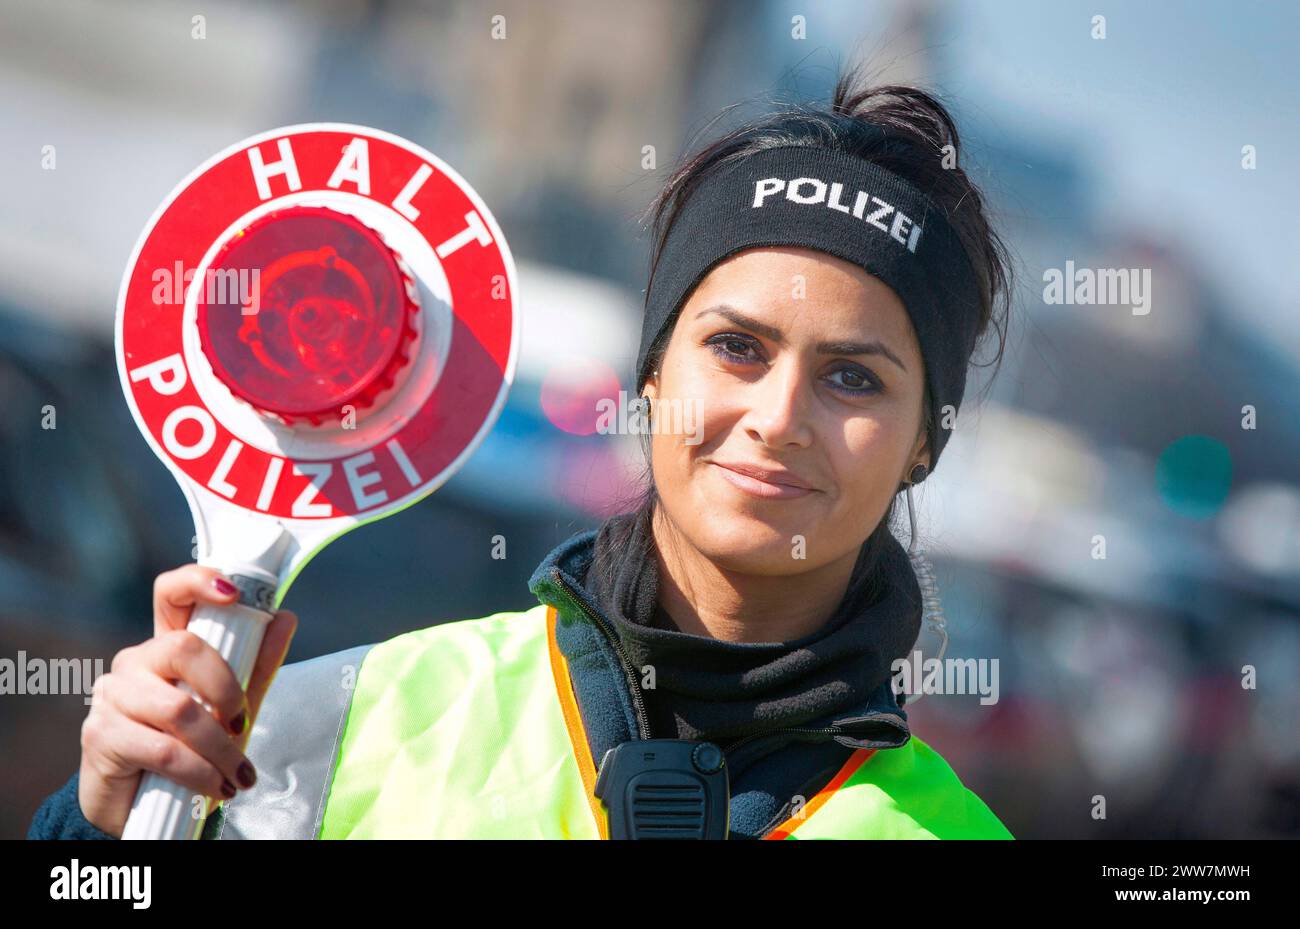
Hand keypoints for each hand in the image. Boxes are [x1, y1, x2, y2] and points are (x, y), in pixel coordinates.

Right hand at [77, 564, 296, 836]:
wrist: (144, 805)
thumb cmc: (191, 747)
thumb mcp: (232, 707)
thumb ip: (256, 665)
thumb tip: (285, 617)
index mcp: (167, 646)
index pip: (171, 594)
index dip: (198, 581)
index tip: (233, 594)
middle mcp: (135, 661)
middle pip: (182, 647)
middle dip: (226, 689)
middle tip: (242, 725)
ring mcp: (113, 695)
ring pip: (178, 709)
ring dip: (220, 748)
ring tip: (238, 774)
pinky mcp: (101, 734)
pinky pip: (164, 749)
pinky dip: (200, 772)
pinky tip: (216, 787)